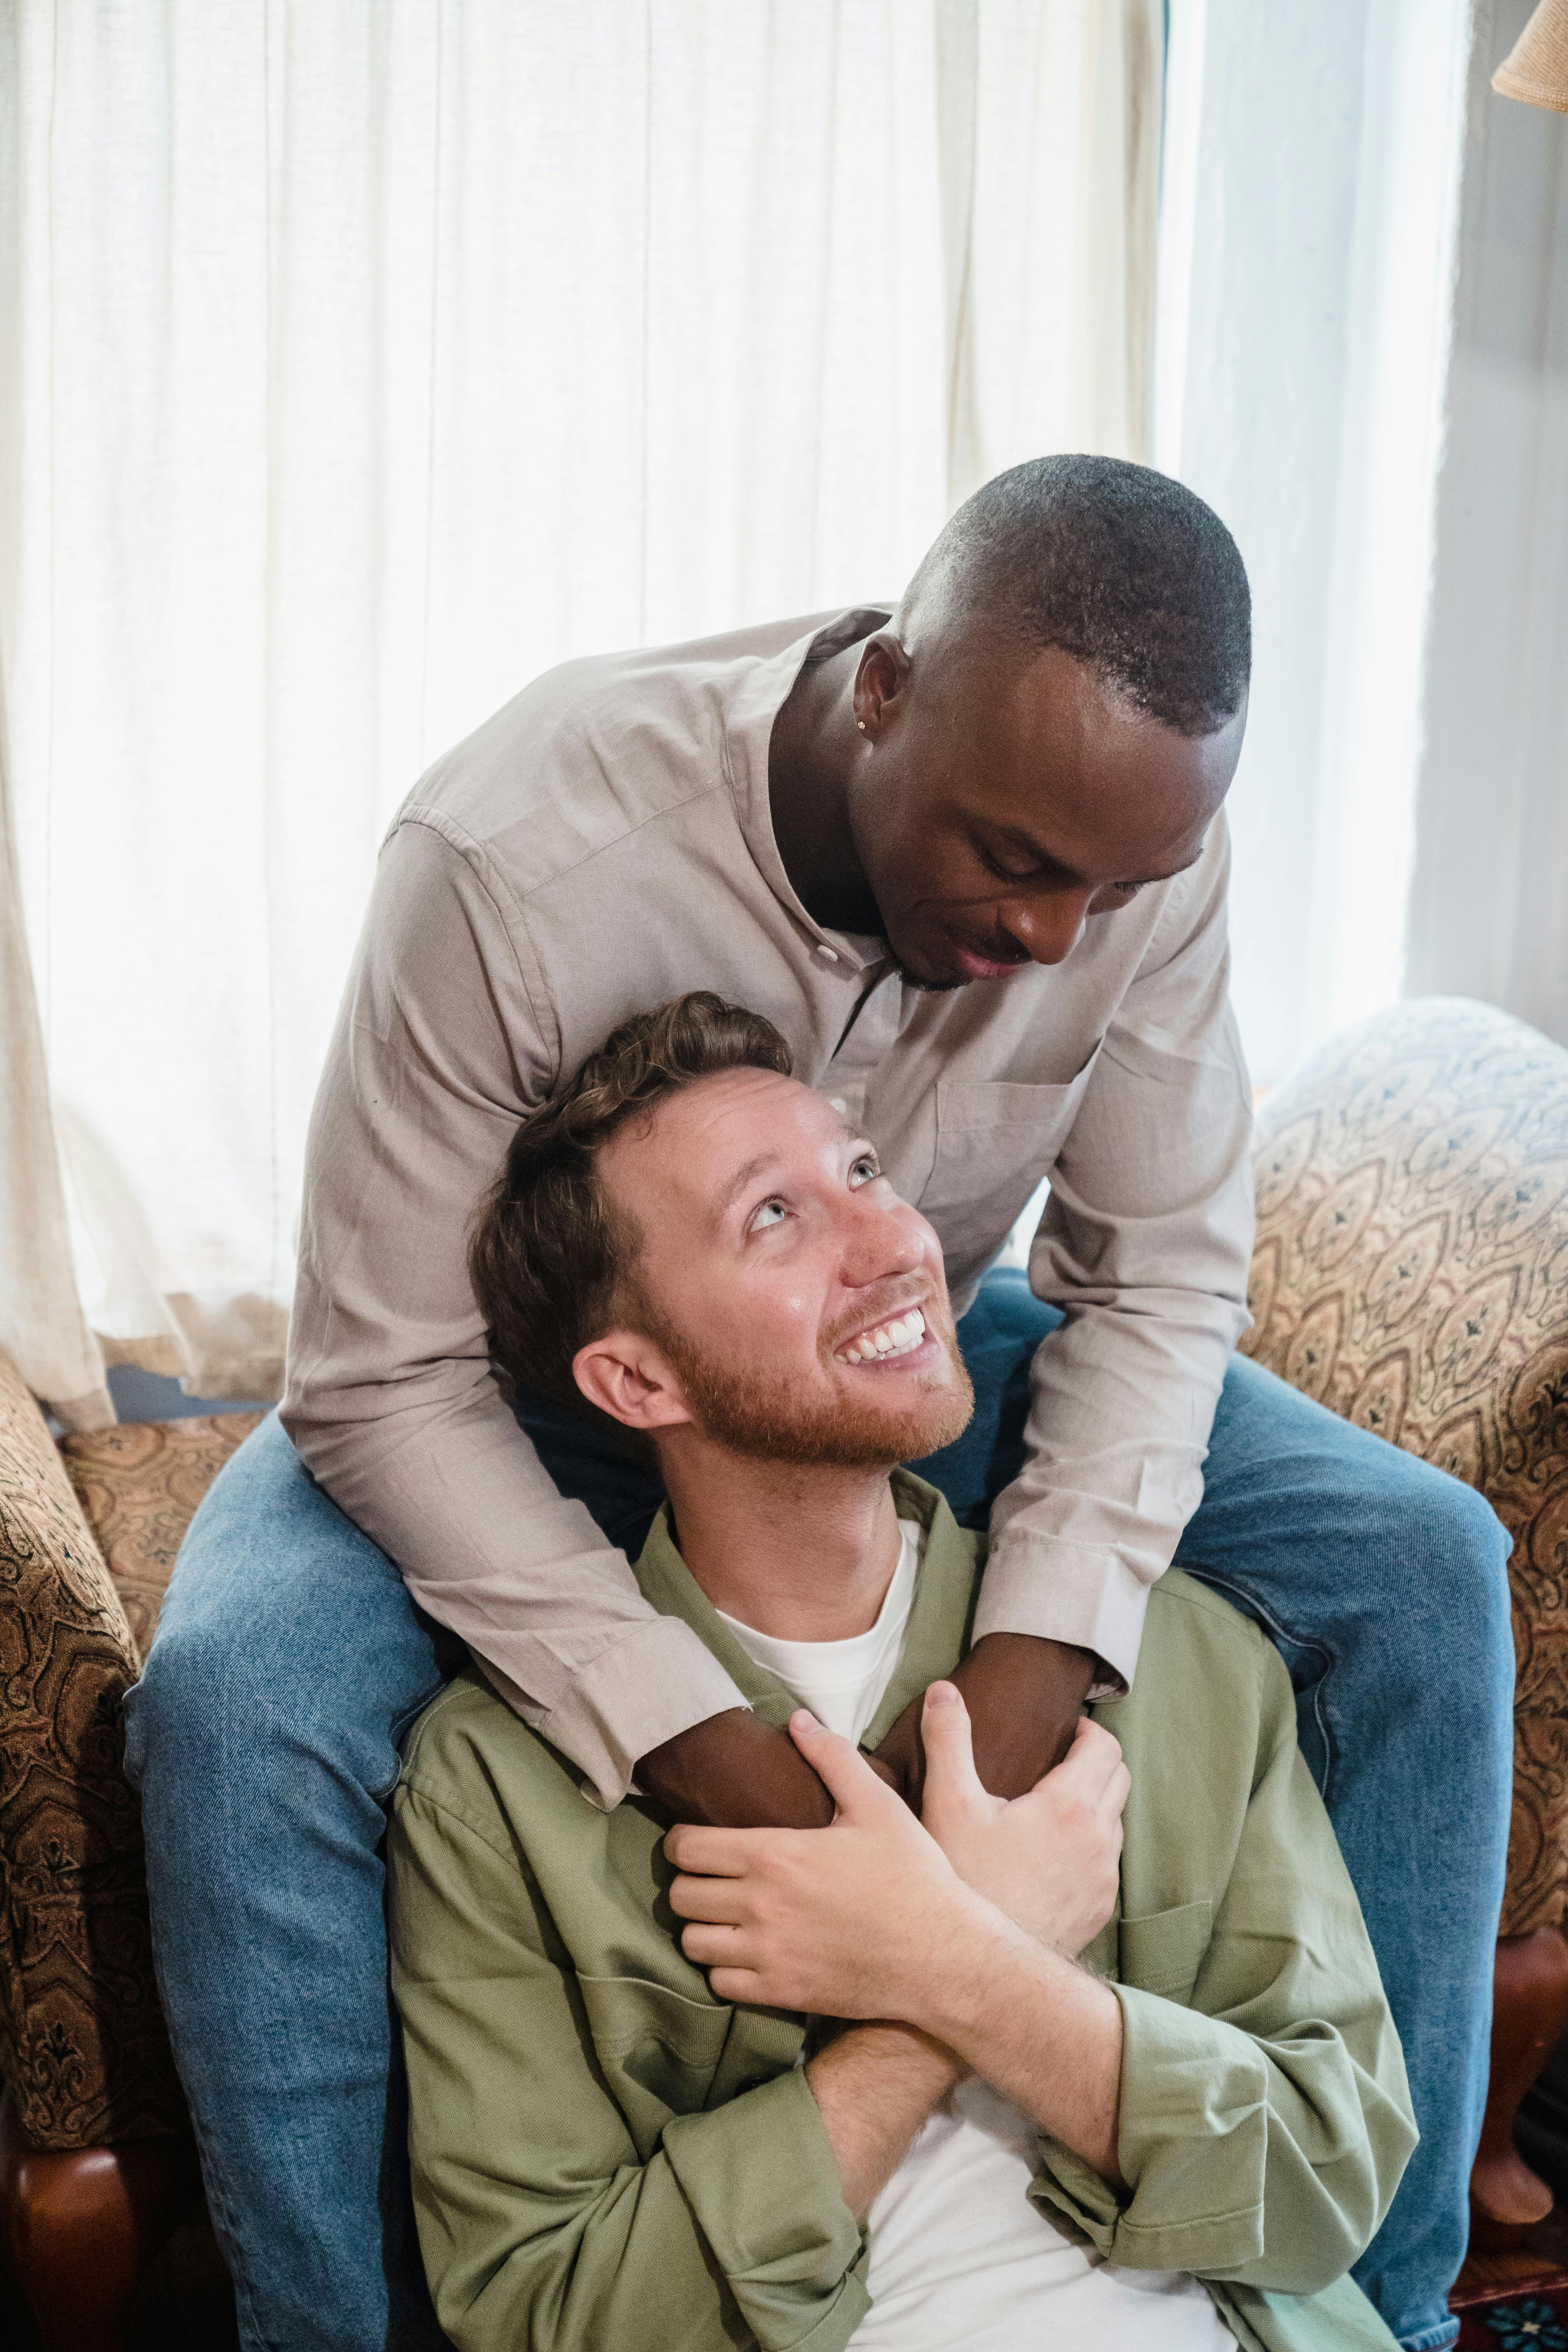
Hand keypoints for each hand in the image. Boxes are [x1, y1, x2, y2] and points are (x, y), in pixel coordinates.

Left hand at [665, 1710, 980, 2018]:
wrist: (941, 1956)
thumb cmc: (913, 1876)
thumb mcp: (878, 1805)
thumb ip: (833, 1758)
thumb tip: (798, 1720)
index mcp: (776, 1854)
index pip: (687, 1848)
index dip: (681, 1841)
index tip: (694, 1840)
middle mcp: (761, 1905)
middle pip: (680, 1896)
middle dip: (689, 1881)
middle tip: (711, 1876)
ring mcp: (767, 1953)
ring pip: (692, 1942)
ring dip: (701, 1926)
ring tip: (722, 1915)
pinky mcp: (780, 1993)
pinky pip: (718, 1984)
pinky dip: (722, 1969)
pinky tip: (744, 1952)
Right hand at [919, 1683, 1127, 1956]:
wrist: (976, 1967)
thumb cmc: (963, 1879)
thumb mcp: (948, 1803)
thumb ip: (948, 1740)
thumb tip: (944, 1691)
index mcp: (1070, 1807)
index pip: (1106, 1748)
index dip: (1089, 1732)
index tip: (1066, 1732)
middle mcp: (1099, 1842)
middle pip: (1119, 1780)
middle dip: (1096, 1761)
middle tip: (1060, 1760)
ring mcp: (1103, 1881)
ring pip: (1116, 1822)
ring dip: (1095, 1804)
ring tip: (1054, 1805)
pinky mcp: (1098, 1912)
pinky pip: (1108, 1863)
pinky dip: (1090, 1844)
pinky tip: (1053, 1852)